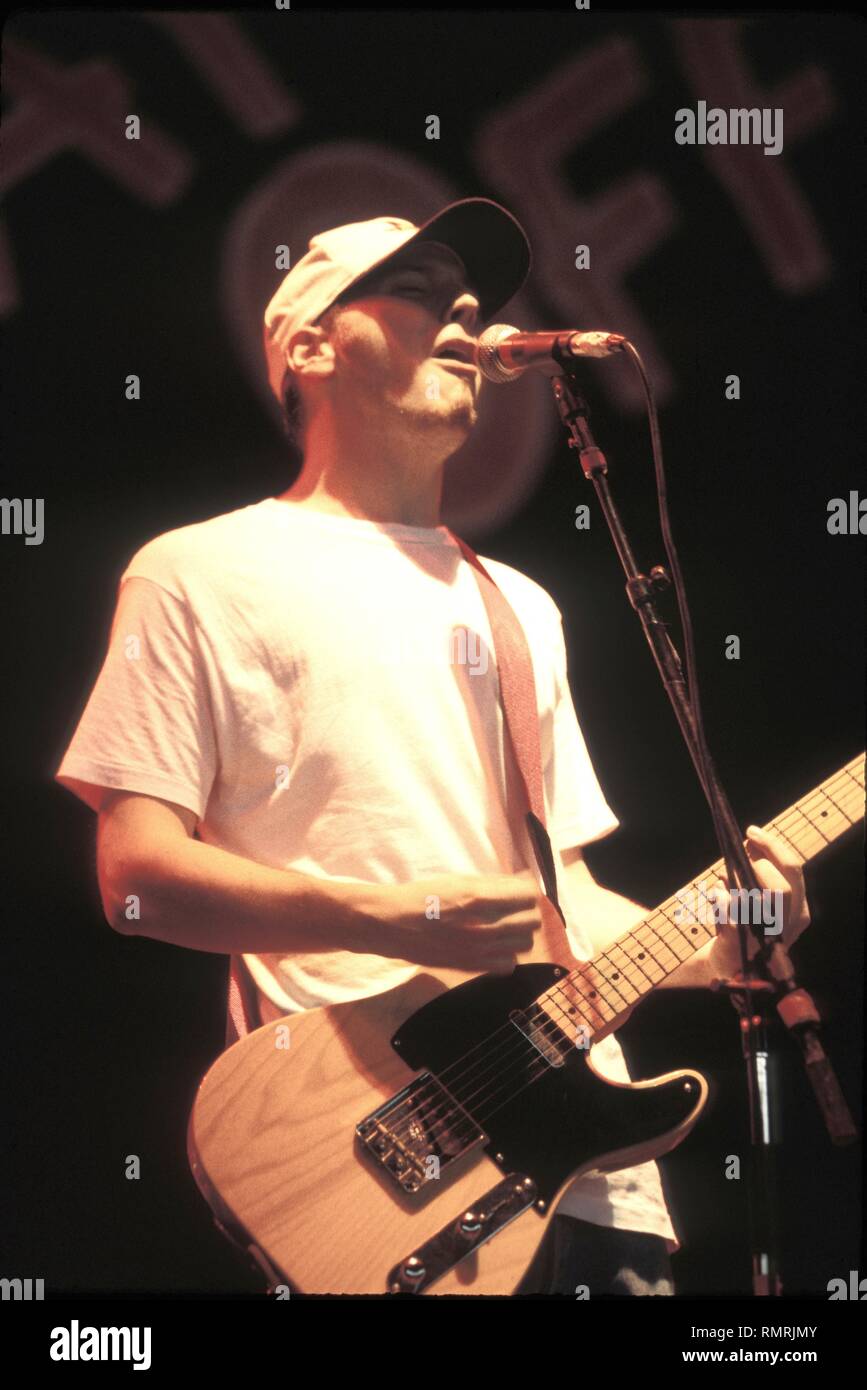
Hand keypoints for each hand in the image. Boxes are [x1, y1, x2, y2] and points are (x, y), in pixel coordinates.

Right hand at [380, 869, 542, 973]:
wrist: (393, 925)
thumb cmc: (424, 896)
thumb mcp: (459, 880)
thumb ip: (494, 882)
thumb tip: (522, 881)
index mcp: (480, 898)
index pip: (528, 895)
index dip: (526, 889)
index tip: (518, 889)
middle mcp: (484, 926)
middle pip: (532, 921)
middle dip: (525, 910)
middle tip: (512, 906)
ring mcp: (480, 950)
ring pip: (525, 944)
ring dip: (519, 932)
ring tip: (504, 926)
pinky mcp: (472, 967)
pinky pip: (509, 965)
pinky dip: (507, 954)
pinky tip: (494, 945)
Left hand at [708, 825, 810, 976]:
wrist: (726, 964)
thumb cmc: (745, 925)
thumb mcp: (763, 901)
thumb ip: (762, 874)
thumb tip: (751, 841)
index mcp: (798, 913)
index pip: (794, 870)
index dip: (772, 846)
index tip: (752, 831)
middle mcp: (786, 926)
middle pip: (781, 887)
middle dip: (758, 863)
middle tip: (740, 849)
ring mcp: (764, 935)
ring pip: (753, 897)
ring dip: (734, 878)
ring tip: (723, 877)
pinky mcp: (740, 940)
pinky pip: (727, 906)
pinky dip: (718, 894)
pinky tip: (715, 896)